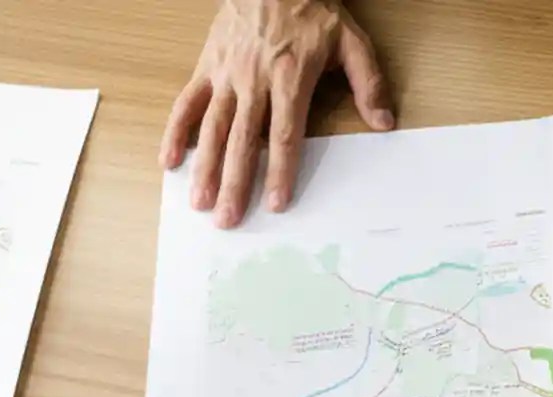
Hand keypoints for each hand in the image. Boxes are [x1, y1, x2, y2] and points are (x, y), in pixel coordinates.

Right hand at [160, 0, 393, 227]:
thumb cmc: (311, 9)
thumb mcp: (350, 40)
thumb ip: (368, 82)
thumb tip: (383, 122)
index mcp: (290, 79)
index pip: (285, 136)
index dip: (280, 171)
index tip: (276, 202)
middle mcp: (254, 81)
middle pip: (243, 141)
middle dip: (235, 183)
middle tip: (229, 219)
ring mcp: (226, 75)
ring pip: (213, 128)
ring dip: (205, 168)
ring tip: (199, 202)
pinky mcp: (207, 66)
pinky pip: (187, 103)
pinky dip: (177, 132)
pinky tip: (169, 161)